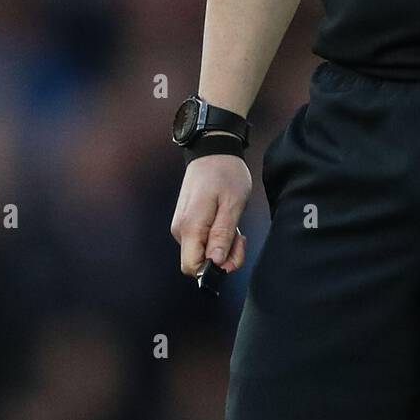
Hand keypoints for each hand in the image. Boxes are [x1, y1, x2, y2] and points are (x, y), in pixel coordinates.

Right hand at [170, 151, 251, 277]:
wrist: (212, 150)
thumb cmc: (226, 173)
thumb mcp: (232, 204)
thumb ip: (223, 235)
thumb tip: (215, 263)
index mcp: (190, 227)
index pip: (192, 267)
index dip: (213, 269)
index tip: (233, 253)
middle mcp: (180, 230)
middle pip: (198, 262)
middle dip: (222, 259)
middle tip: (240, 237)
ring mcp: (182, 226)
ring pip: (200, 253)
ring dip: (221, 247)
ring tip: (234, 225)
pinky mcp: (187, 222)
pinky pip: (200, 242)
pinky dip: (216, 239)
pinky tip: (226, 223)